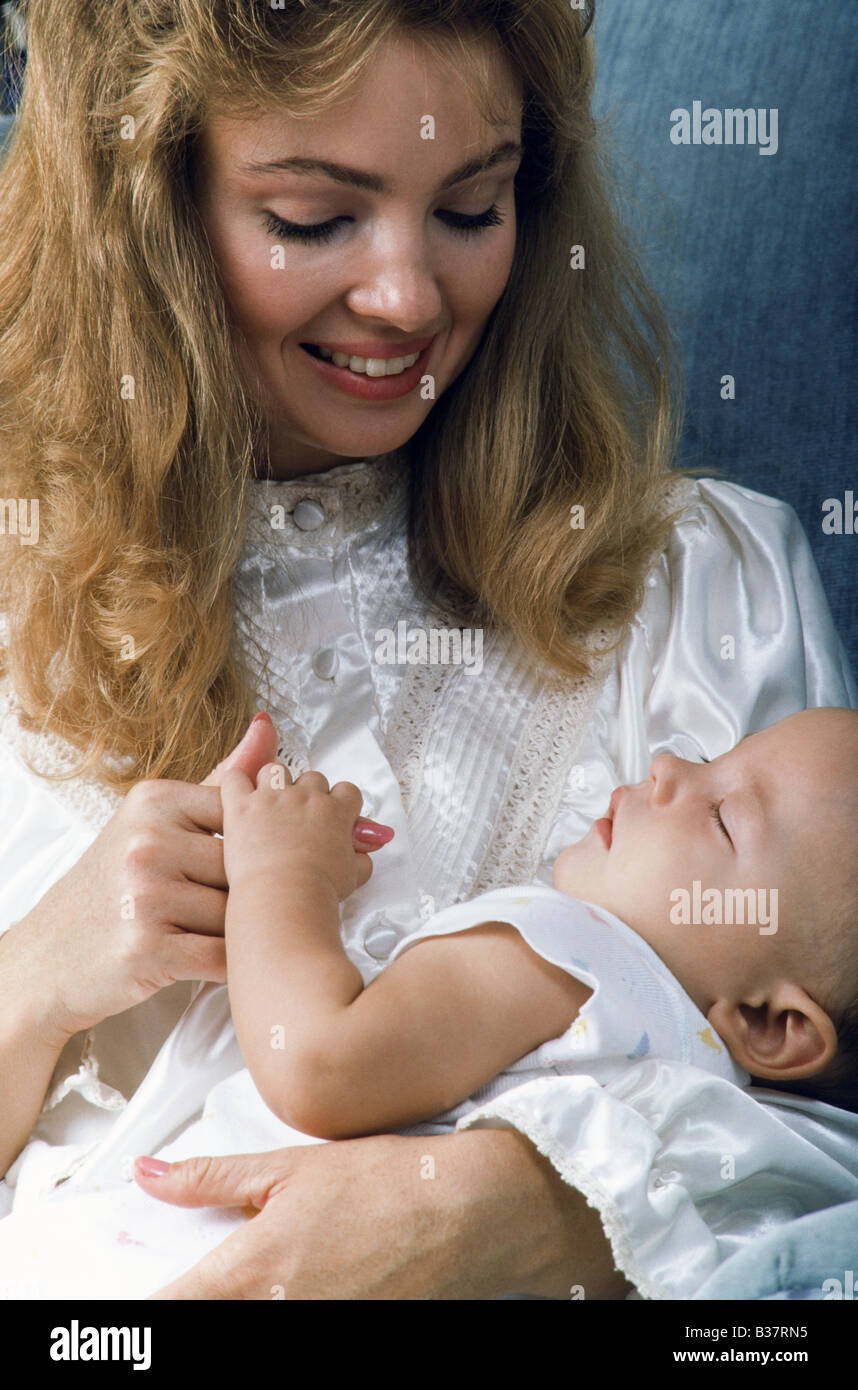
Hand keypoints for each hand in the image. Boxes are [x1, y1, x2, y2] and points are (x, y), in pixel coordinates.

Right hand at [5, 713, 282, 1044]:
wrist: (49, 956)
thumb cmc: (114, 885)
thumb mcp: (155, 821)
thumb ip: (218, 782)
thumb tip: (269, 728)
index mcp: (154, 800)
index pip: (242, 818)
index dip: (249, 851)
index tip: (233, 868)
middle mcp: (147, 842)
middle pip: (243, 868)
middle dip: (244, 896)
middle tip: (225, 909)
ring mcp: (144, 895)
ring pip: (236, 915)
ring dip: (237, 934)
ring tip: (211, 935)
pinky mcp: (145, 949)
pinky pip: (220, 957)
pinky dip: (229, 966)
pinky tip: (211, 961)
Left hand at [134, 1128, 632, 1299]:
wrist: (472, 1212)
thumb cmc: (388, 1182)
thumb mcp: (291, 1166)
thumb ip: (211, 1178)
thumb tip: (148, 1176)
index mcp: (251, 1270)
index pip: (168, 1311)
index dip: (144, 1313)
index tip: (130, 1305)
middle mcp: (275, 1318)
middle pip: (203, 1330)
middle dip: (195, 1306)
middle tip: (212, 1284)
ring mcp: (315, 1339)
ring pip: (247, 1340)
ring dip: (238, 1311)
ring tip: (268, 1280)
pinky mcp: (349, 1346)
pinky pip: (294, 1347)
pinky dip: (285, 1318)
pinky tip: (299, 1293)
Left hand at [220, 764, 375, 901]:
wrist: (284, 898)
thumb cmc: (317, 892)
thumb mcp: (352, 877)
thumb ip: (362, 860)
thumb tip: (365, 855)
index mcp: (336, 811)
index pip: (346, 790)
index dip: (340, 801)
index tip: (334, 813)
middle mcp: (306, 797)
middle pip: (312, 777)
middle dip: (308, 793)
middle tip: (300, 816)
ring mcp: (272, 798)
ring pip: (275, 770)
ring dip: (274, 783)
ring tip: (269, 805)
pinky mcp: (241, 806)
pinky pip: (234, 778)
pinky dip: (236, 783)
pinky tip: (238, 795)